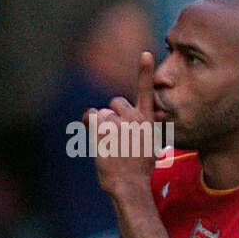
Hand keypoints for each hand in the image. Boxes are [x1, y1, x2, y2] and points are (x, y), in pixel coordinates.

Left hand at [91, 52, 158, 196]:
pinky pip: (90, 116)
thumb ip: (144, 129)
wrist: (130, 184)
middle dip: (113, 115)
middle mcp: (134, 118)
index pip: (146, 92)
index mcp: (148, 121)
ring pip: (102, 113)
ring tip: (109, 145)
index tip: (145, 53)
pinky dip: (87, 123)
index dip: (145, 72)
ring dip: (102, 126)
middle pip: (116, 103)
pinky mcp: (103, 129)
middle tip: (117, 137)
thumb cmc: (140, 170)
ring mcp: (118, 123)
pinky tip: (93, 135)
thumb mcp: (151, 147)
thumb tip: (144, 119)